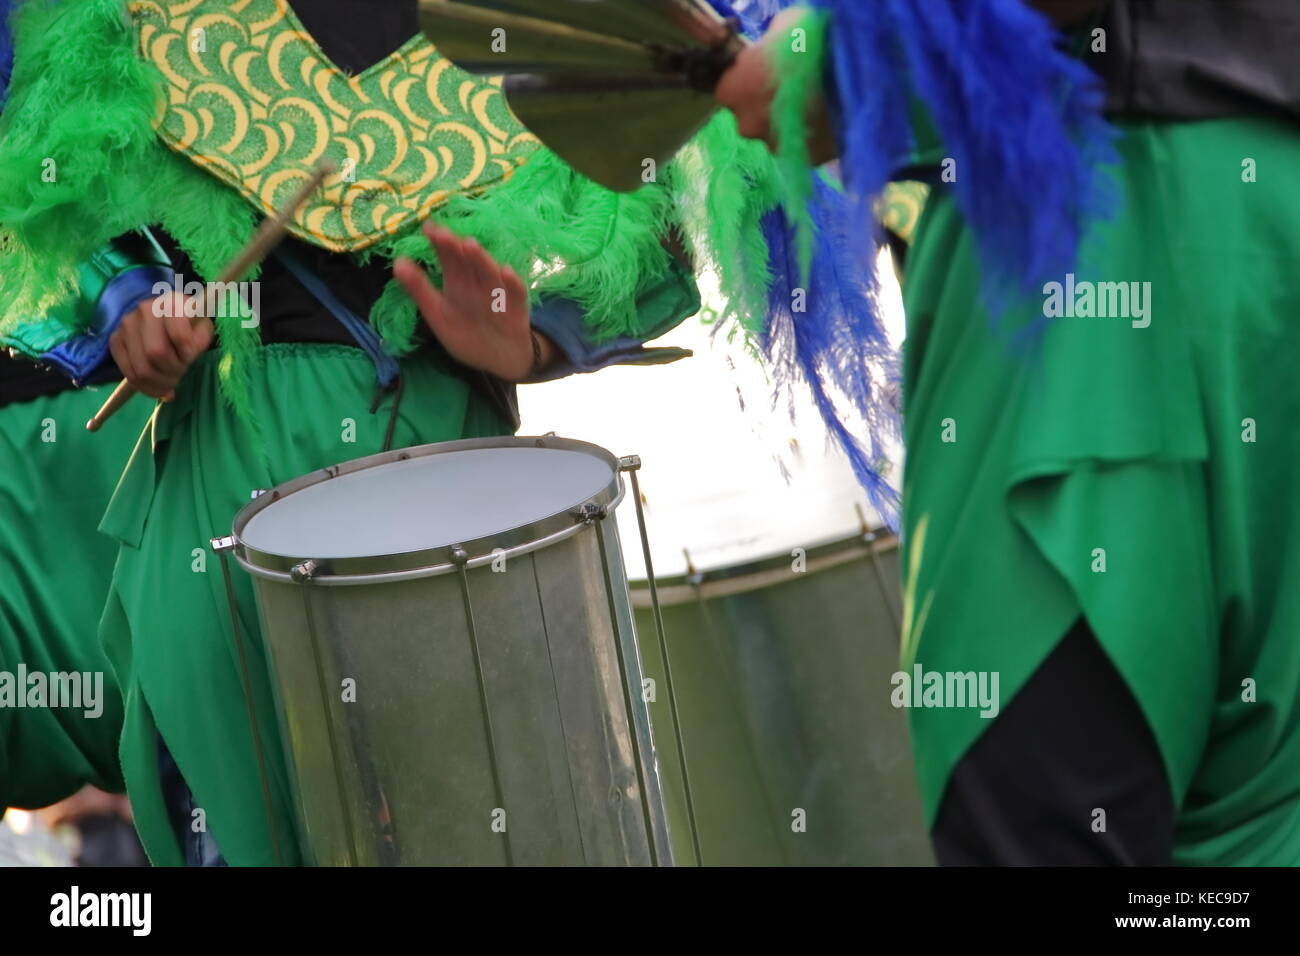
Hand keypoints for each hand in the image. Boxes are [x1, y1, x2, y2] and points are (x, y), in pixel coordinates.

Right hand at [108, 293, 211, 400]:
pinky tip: (159, 388)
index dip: (187, 355)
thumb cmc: (191, 326)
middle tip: (180, 375)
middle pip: (156, 354)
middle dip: (172, 372)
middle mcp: (145, 308)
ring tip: (171, 383)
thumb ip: (201, 339)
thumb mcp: (203, 329)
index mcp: (172, 301)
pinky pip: (128, 373)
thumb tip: (187, 353)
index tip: (191, 359)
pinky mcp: (116, 340)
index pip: (179, 336)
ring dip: (160, 383)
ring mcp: (126, 324)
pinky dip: (146, 388)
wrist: (168, 320)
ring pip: (141, 368)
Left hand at [395, 223, 552, 382]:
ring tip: (470, 245)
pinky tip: (506, 272)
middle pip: (466, 262)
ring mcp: (497, 293)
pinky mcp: (517, 307)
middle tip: (443, 234)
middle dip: (455, 248)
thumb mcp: (438, 313)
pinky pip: (516, 293)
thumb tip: (397, 263)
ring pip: (488, 273)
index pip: (447, 258)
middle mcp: (477, 282)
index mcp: (457, 281)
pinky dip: (512, 283)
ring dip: (480, 259)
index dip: (438, 244)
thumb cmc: (467, 333)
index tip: (428, 228)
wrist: (499, 358)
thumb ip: (419, 289)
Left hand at [715, 7, 838, 164]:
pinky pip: (805, 147)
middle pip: (752, 118)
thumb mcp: (784, 27)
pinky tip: (830, 117)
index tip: (769, 72)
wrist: (859, 72)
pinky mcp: (806, 160)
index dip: (750, 80)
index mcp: (733, 91)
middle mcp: (747, 126)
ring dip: (792, 123)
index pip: (729, 90)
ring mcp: (777, 147)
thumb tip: (771, 50)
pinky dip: (814, 136)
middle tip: (796, 88)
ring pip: (779, 135)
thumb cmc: (814, 41)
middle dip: (769, 106)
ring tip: (817, 103)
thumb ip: (767, 46)